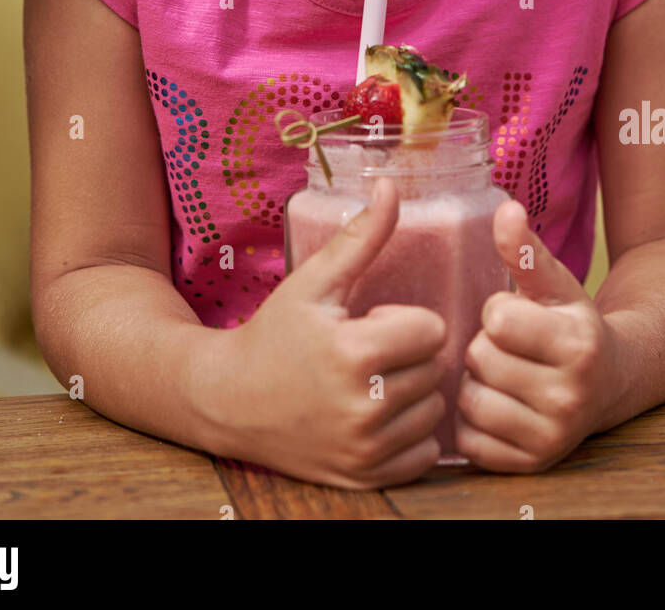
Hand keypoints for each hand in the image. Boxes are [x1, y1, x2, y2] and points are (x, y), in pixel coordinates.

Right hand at [225, 176, 448, 488]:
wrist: (229, 402)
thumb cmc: (274, 335)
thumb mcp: (314, 282)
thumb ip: (361, 236)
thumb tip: (392, 185)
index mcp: (353, 355)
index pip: (432, 330)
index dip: (404, 321)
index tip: (371, 323)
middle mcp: (363, 410)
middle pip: (435, 369)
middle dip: (408, 355)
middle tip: (367, 352)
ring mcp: (365, 451)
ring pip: (434, 410)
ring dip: (412, 393)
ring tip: (371, 382)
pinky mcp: (365, 479)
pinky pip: (426, 453)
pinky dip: (410, 435)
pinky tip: (376, 416)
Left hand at [454, 199, 616, 472]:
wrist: (607, 384)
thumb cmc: (571, 325)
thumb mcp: (555, 284)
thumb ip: (525, 248)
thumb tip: (505, 208)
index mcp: (580, 346)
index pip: (497, 318)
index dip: (500, 311)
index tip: (520, 317)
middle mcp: (571, 397)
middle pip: (480, 358)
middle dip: (487, 346)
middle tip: (512, 349)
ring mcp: (552, 438)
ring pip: (470, 400)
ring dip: (478, 383)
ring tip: (504, 375)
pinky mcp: (530, 466)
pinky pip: (469, 440)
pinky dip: (474, 421)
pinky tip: (499, 404)